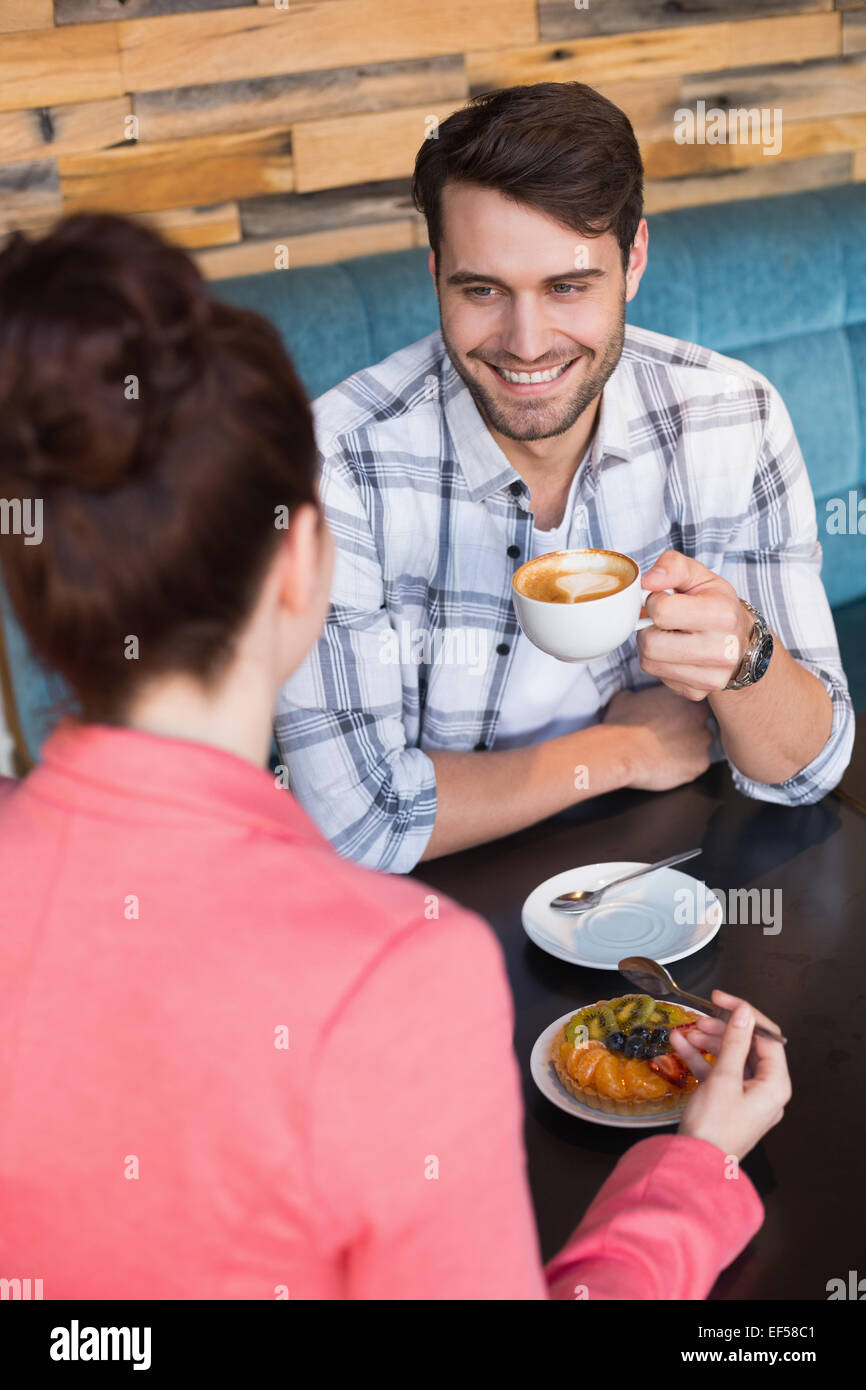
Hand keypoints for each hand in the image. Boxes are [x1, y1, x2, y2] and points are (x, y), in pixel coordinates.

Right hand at [603, 684, 711, 791]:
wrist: (621, 751)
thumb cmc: (622, 725)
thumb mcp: (624, 699)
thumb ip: (638, 696)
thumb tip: (632, 698)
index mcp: (682, 696)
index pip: (689, 703)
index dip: (678, 713)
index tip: (666, 721)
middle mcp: (699, 715)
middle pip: (699, 723)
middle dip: (687, 730)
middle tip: (666, 738)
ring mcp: (703, 740)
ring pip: (700, 745)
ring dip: (688, 749)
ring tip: (664, 754)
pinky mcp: (701, 763)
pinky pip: (696, 765)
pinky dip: (685, 768)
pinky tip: (666, 766)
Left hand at [638, 550, 752, 700]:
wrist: (741, 640)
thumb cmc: (715, 603)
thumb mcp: (699, 575)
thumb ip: (672, 566)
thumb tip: (647, 581)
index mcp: (722, 615)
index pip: (662, 611)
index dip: (655, 601)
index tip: (666, 599)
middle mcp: (722, 650)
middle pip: (651, 644)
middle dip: (648, 627)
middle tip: (662, 621)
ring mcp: (712, 677)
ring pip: (649, 662)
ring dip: (650, 645)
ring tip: (668, 635)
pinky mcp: (698, 692)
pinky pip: (657, 677)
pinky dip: (659, 663)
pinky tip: (675, 652)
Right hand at [675, 989, 791, 1160]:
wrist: (693, 1166)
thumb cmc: (713, 1129)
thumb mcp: (724, 1079)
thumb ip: (736, 1042)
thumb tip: (745, 1013)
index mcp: (775, 1085)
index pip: (766, 1037)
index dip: (744, 1014)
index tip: (721, 1000)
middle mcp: (766, 1091)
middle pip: (747, 1046)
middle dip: (721, 1030)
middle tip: (700, 1019)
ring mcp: (747, 1098)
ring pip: (730, 1058)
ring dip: (707, 1043)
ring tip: (685, 1032)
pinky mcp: (728, 1103)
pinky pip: (718, 1073)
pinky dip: (701, 1059)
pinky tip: (680, 1046)